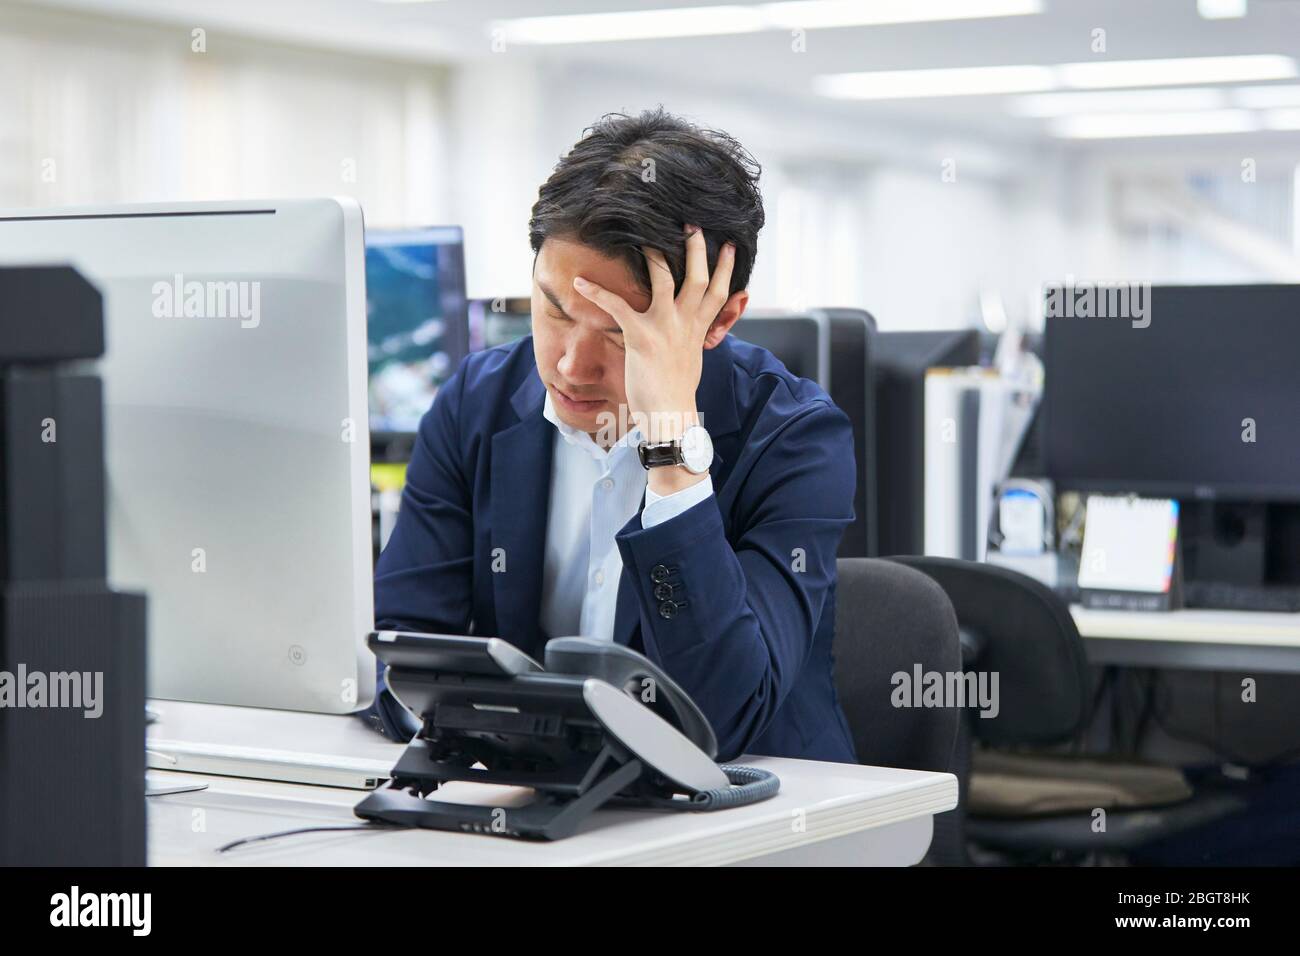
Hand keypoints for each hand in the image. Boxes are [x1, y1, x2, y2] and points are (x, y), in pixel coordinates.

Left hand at [572, 225, 734, 447]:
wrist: (669, 414)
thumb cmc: (677, 392)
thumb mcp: (693, 359)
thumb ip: (696, 337)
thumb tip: (700, 329)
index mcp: (698, 329)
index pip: (719, 292)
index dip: (727, 268)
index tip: (730, 246)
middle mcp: (685, 322)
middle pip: (698, 277)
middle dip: (696, 249)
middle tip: (692, 224)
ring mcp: (664, 326)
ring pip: (664, 279)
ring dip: (654, 255)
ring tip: (645, 235)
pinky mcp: (640, 335)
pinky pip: (617, 306)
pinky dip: (597, 292)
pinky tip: (580, 282)